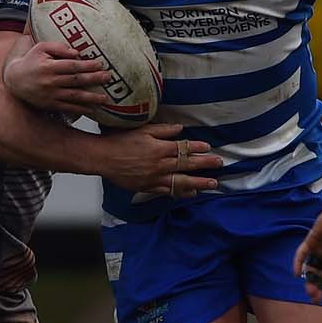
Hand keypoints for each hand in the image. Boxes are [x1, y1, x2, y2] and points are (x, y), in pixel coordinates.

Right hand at [4, 40, 112, 114]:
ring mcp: (50, 95)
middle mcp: (50, 82)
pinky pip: (68, 108)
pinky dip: (81, 109)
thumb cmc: (32, 61)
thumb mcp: (41, 48)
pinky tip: (92, 109)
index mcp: (48, 67)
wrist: (15, 80)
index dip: (87, 65)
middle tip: (108, 77)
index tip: (100, 64)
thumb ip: (58, 47)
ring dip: (91, 98)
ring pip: (74, 96)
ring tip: (105, 98)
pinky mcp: (50, 105)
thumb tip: (77, 52)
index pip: (71, 66)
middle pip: (76, 81)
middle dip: (94, 79)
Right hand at [98, 123, 223, 197]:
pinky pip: (168, 191)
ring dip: (198, 183)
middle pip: (187, 165)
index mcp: (160, 148)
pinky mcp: (148, 187)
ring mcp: (155, 178)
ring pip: (181, 181)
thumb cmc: (120, 140)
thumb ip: (163, 130)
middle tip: (219, 164)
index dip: (198, 147)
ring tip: (212, 184)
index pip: (184, 148)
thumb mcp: (142, 130)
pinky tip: (191, 193)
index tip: (209, 147)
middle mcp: (160, 164)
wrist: (102, 158)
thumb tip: (180, 129)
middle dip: (205, 164)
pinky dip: (180, 192)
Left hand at [293, 203, 321, 303]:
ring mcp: (320, 248)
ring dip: (309, 279)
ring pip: (311, 267)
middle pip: (321, 275)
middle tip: (315, 300)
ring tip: (310, 292)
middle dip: (318, 287)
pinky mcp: (312, 240)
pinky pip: (302, 253)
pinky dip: (298, 263)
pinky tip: (297, 274)